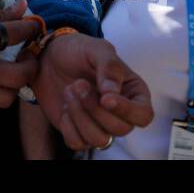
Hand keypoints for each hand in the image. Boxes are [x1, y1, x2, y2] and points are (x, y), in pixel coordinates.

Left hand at [30, 33, 152, 149]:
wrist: (49, 56)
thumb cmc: (78, 50)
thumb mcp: (96, 49)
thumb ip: (109, 68)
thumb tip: (112, 93)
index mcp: (132, 92)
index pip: (144, 115)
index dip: (127, 111)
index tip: (105, 98)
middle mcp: (119, 112)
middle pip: (121, 129)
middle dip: (95, 108)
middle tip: (78, 84)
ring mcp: (99, 123)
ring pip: (99, 140)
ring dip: (80, 116)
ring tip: (69, 91)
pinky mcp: (78, 130)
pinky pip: (78, 143)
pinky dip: (68, 126)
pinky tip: (65, 106)